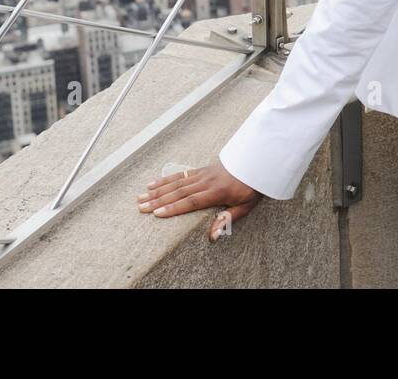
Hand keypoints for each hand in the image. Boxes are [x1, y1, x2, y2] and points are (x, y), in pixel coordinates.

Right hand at [136, 161, 262, 240]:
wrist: (256, 162)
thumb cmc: (251, 187)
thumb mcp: (246, 206)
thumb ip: (228, 219)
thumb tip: (212, 236)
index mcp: (217, 192)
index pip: (191, 201)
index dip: (174, 208)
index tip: (157, 214)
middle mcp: (206, 181)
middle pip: (178, 192)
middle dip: (158, 200)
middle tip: (141, 207)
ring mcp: (203, 174)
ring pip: (176, 183)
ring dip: (157, 190)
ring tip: (141, 196)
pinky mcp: (202, 169)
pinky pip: (181, 174)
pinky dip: (166, 179)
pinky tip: (153, 183)